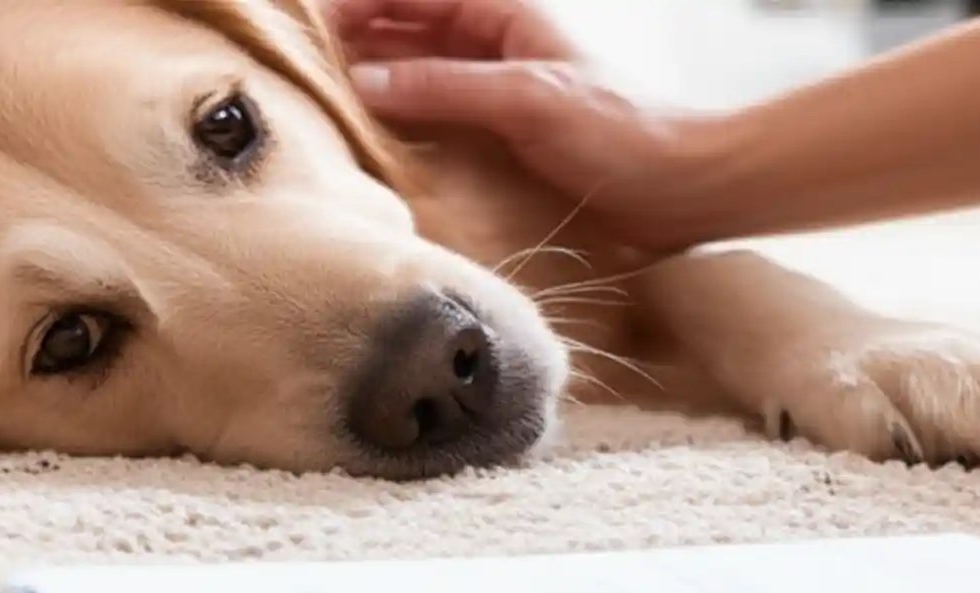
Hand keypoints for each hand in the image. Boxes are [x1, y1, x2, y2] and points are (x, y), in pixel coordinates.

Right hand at [329, 0, 726, 250]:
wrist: (679, 188)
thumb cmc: (620, 130)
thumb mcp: (527, 98)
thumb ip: (445, 85)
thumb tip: (366, 81)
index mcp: (504, 14)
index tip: (310, 15)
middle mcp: (495, 44)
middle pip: (410, 24)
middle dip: (357, 31)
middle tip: (300, 56)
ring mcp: (495, 89)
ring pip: (418, 66)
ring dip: (374, 72)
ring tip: (321, 89)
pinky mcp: (500, 133)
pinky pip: (435, 111)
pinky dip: (400, 114)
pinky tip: (371, 128)